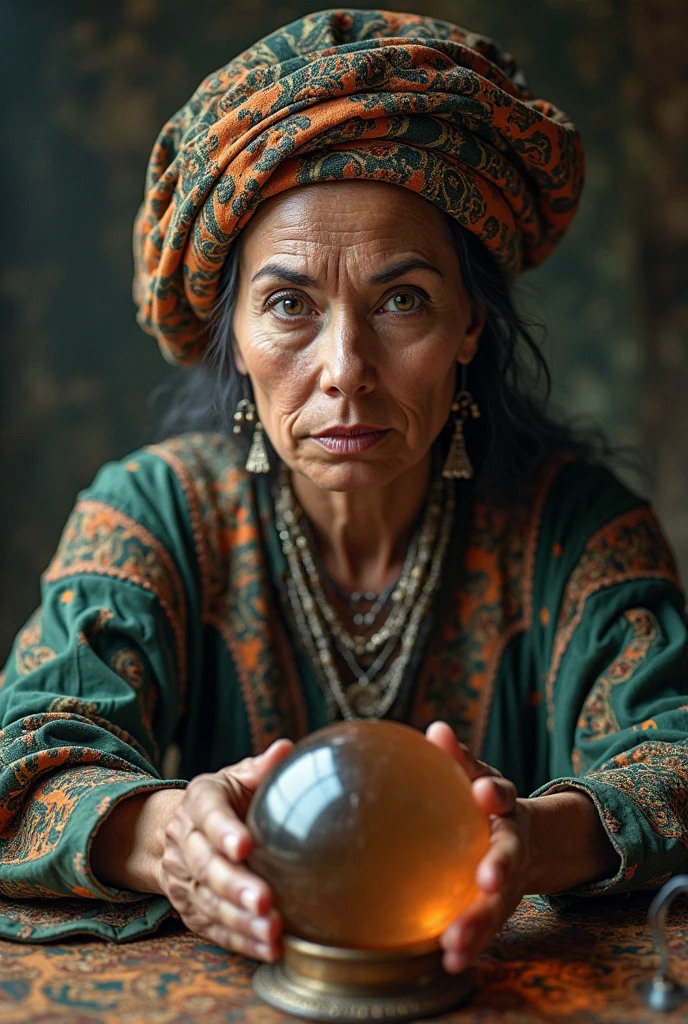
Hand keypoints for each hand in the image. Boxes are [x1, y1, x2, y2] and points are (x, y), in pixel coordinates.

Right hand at [158, 738, 293, 961]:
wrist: (180, 831)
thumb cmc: (224, 801)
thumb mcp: (237, 777)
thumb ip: (260, 768)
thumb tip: (286, 749)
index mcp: (199, 801)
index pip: (207, 814)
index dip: (224, 831)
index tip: (245, 845)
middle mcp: (185, 841)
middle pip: (205, 866)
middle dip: (234, 885)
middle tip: (264, 900)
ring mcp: (184, 879)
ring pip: (208, 902)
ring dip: (240, 919)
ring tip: (271, 930)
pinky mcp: (192, 910)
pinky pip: (214, 929)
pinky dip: (240, 941)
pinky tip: (268, 947)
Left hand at [425, 721, 531, 973]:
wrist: (522, 840)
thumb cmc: (484, 803)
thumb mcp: (476, 776)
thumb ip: (458, 758)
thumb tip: (436, 730)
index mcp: (504, 808)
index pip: (502, 795)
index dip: (494, 793)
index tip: (484, 792)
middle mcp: (511, 845)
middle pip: (507, 856)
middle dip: (500, 867)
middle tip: (489, 878)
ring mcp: (507, 880)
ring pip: (497, 902)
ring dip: (479, 921)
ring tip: (456, 940)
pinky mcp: (496, 907)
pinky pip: (484, 928)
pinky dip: (471, 944)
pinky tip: (451, 959)